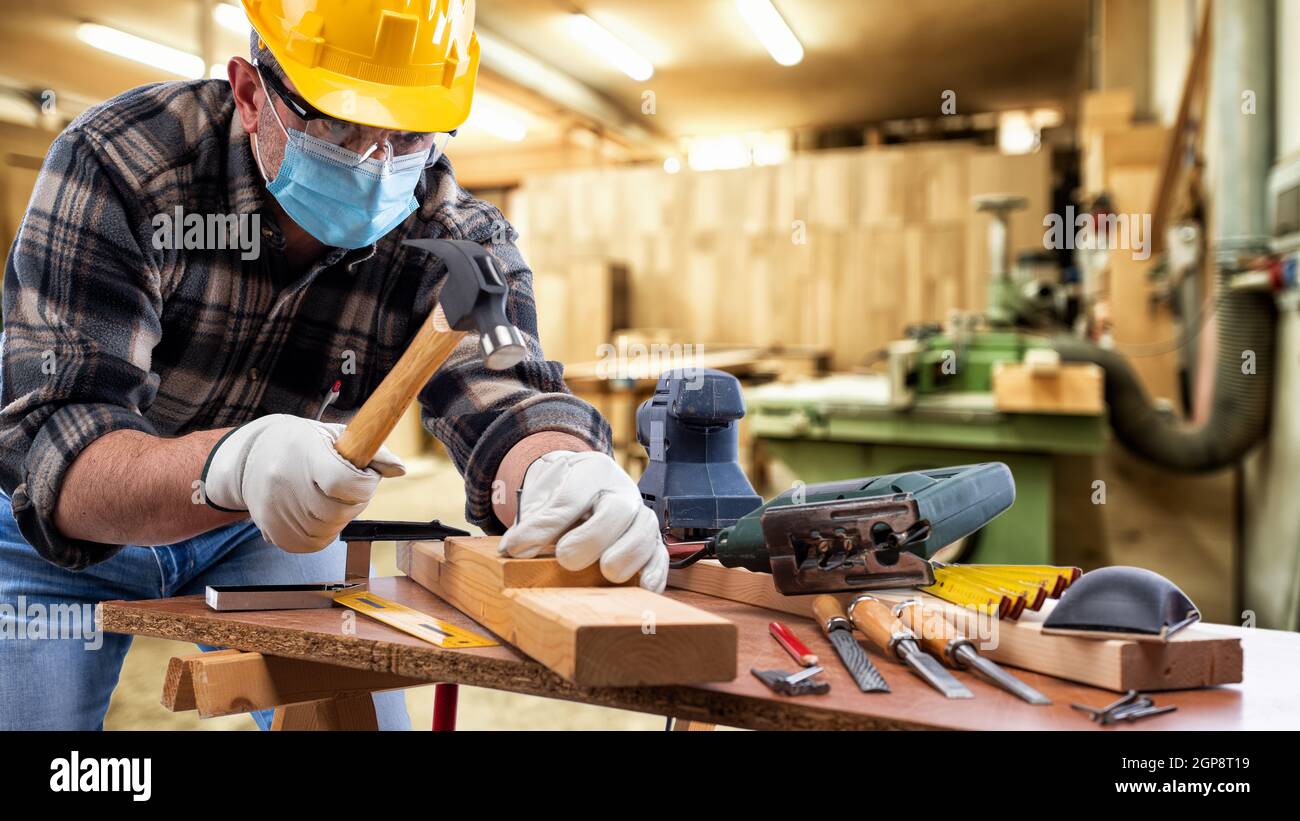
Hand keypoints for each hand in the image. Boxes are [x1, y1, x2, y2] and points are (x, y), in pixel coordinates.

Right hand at [202, 414, 405, 552]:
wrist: (250, 458)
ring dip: (338, 517)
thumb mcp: (334, 434)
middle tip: (344, 484)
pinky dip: (323, 531)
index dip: (363, 481)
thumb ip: (372, 450)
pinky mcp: (273, 533)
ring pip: (330, 530)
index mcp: (302, 452)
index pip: (344, 481)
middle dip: (354, 500)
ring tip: (325, 495)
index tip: (362, 473)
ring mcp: (275, 511)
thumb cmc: (301, 444)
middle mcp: (284, 483)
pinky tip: (314, 511)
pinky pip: (313, 544)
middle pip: (340, 510)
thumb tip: (399, 469)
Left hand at [498, 450, 667, 591]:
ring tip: (607, 573)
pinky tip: (644, 587)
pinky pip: (660, 554)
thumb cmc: (562, 493)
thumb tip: (512, 550)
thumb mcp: (542, 495)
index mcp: (592, 471)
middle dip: (592, 537)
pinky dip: (655, 571)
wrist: (586, 485)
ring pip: (645, 531)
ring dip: (627, 555)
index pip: (569, 498)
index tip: (515, 548)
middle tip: (566, 558)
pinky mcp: (651, 540)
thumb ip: (530, 520)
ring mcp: (640, 515)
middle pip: (617, 510)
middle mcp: (622, 490)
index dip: (542, 527)